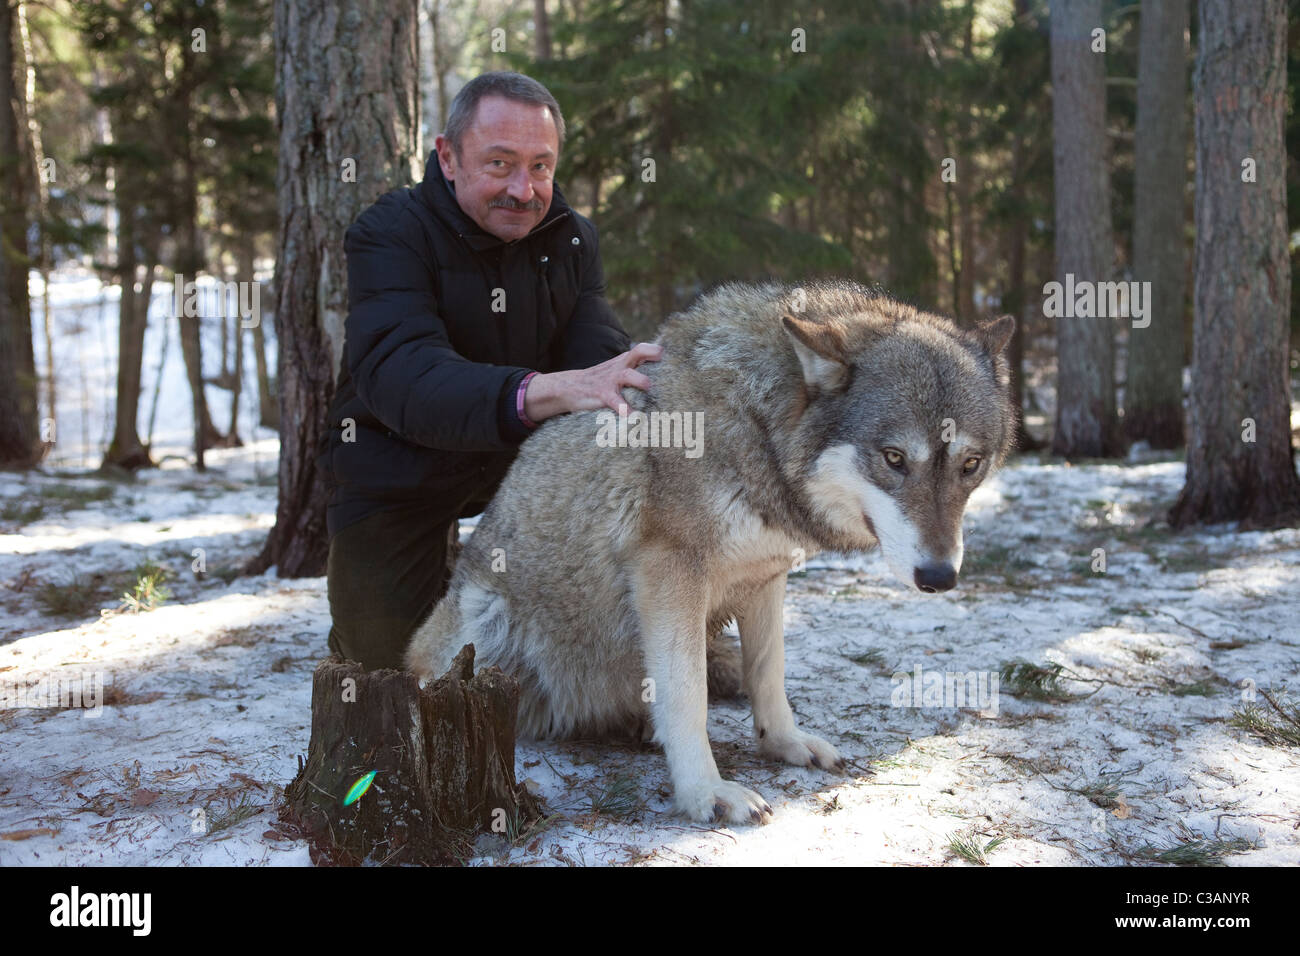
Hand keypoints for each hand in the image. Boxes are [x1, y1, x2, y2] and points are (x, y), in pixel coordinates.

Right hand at [522, 342, 662, 422]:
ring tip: (648, 385)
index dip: (657, 349)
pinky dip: (624, 408)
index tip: (671, 355)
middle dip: (650, 353)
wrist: (569, 387)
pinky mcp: (602, 394)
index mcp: (625, 361)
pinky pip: (615, 401)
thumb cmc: (600, 380)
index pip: (642, 349)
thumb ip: (636, 370)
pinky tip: (633, 416)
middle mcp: (620, 367)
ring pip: (626, 375)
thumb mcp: (617, 370)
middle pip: (636, 352)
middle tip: (662, 358)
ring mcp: (610, 380)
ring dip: (638, 379)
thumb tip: (660, 377)